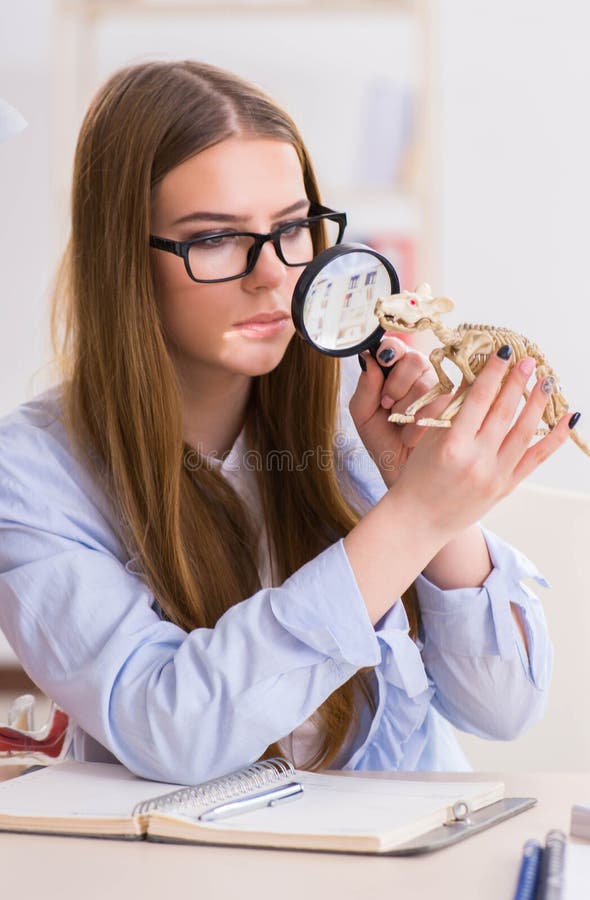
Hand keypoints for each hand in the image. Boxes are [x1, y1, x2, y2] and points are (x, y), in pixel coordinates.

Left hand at [349, 336, 450, 486]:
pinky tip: (415, 436)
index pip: (397, 346)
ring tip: (401, 427)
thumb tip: (368, 357)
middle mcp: (423, 374)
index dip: (390, 350)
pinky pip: (441, 404)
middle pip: (414, 361)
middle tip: (388, 406)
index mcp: (398, 370)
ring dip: (408, 410)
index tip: (382, 361)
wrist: (404, 474)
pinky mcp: (459, 408)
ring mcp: (444, 390)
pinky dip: (421, 423)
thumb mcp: (365, 416)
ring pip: (427, 384)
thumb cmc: (384, 441)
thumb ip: (364, 388)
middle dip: (396, 386)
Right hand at [392, 349, 571, 539]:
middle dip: (517, 382)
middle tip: (529, 360)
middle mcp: (476, 460)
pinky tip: (568, 419)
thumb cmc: (417, 476)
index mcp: (452, 445)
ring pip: (524, 432)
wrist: (418, 520)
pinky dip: (555, 438)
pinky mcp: (506, 487)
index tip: (503, 352)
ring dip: (538, 403)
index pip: (478, 400)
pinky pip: (536, 458)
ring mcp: (494, 475)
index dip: (492, 373)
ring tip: (546, 380)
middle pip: (503, 412)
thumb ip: (451, 412)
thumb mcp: (427, 440)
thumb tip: (477, 380)